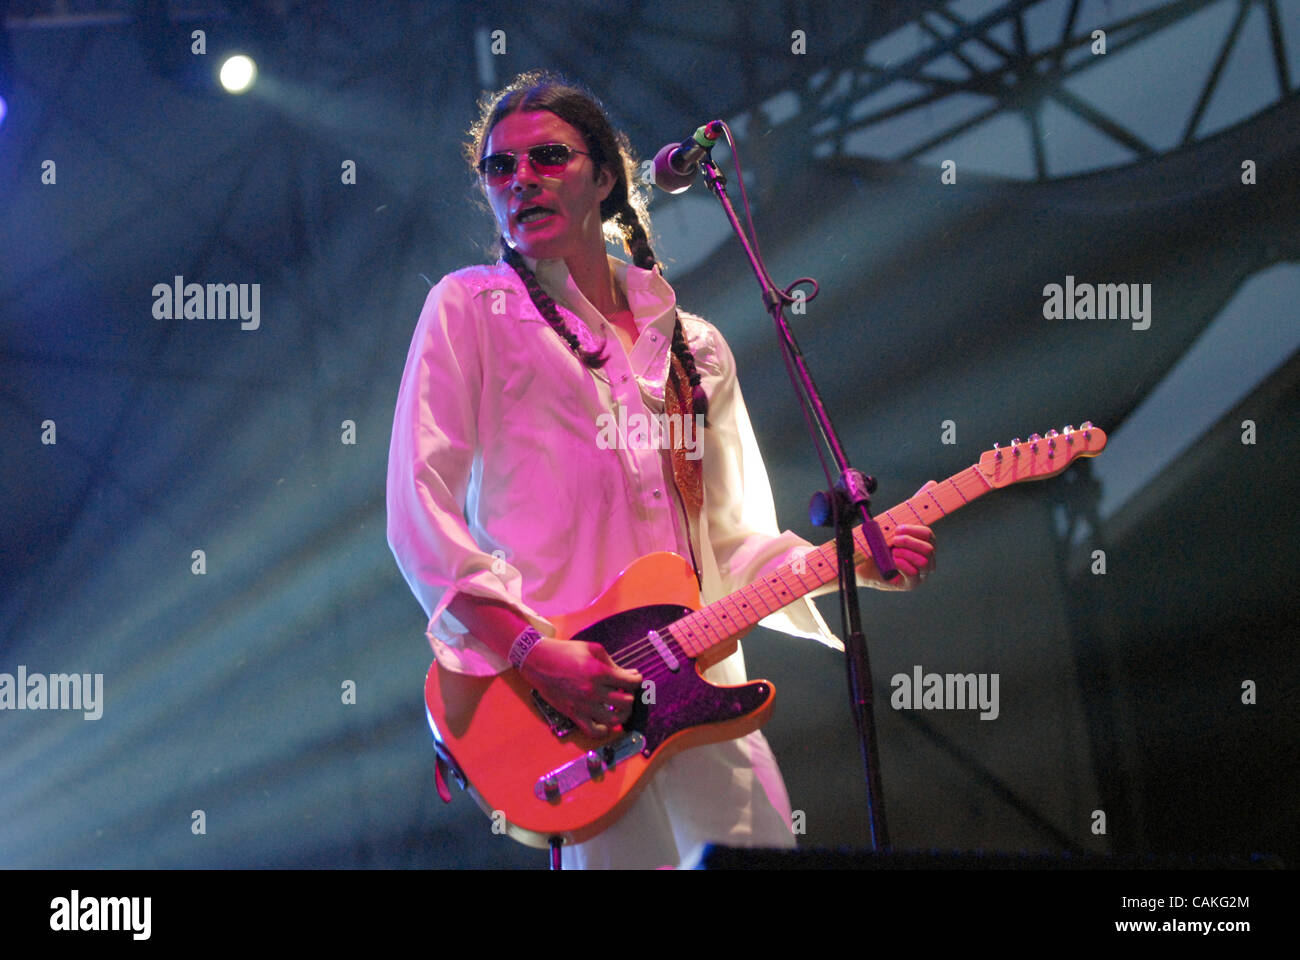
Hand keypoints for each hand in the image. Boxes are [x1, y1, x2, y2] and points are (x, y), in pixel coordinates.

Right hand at [517, 638, 642, 737]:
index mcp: (599, 672)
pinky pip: (594, 731)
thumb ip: (613, 663)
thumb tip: (629, 674)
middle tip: (626, 691)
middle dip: (631, 696)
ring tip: (620, 707)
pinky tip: (606, 721)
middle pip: (626, 702)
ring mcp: (583, 705)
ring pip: (614, 720)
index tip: (634, 678)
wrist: (539, 661)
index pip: (631, 683)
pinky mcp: (573, 714)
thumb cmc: (565, 652)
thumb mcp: (593, 649)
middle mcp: (592, 691)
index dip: (637, 680)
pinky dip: (604, 730)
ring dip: (622, 714)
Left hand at [856, 481, 937, 590]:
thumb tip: (933, 483)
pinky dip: (901, 564)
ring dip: (903, 553)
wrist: (859, 563)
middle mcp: (927, 559)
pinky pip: (914, 573)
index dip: (915, 530)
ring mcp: (921, 574)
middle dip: (908, 541)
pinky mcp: (911, 584)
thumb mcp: (894, 522)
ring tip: (890, 553)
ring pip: (924, 560)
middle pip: (929, 547)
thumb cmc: (878, 544)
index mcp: (924, 544)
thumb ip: (914, 505)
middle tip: (892, 540)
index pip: (929, 534)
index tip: (898, 528)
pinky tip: (891, 563)